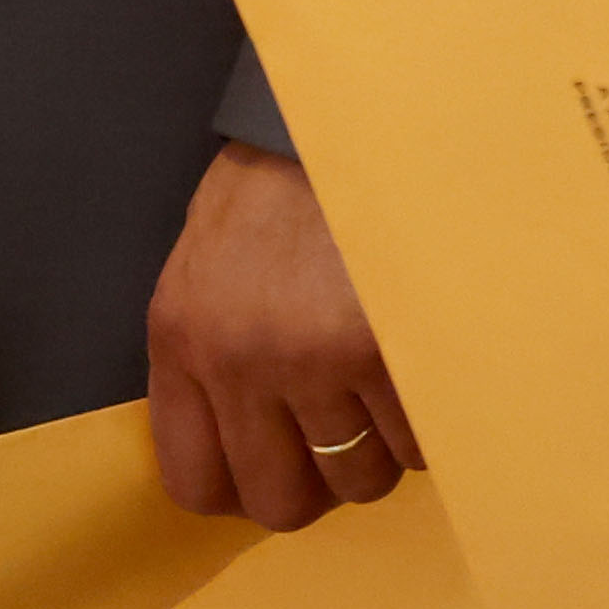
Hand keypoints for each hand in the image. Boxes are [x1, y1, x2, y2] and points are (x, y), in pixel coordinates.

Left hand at [147, 146, 423, 530]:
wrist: (354, 106)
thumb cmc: (285, 175)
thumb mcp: (208, 259)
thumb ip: (212, 353)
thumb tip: (242, 449)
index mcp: (182, 335)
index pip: (193, 481)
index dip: (243, 490)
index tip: (274, 468)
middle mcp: (239, 356)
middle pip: (281, 502)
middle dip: (320, 480)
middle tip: (343, 431)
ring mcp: (314, 356)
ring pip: (360, 477)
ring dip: (382, 444)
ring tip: (384, 375)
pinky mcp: (387, 347)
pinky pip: (418, 439)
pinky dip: (427, 415)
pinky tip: (417, 354)